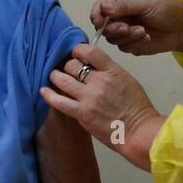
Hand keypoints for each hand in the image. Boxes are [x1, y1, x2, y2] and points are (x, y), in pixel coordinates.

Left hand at [40, 43, 165, 170]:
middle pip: (73, 65)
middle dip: (67, 65)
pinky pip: (59, 102)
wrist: (139, 132)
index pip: (90, 51)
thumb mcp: (127, 80)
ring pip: (63, 79)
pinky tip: (43, 91)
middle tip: (66, 70)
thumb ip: (109, 72)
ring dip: (56, 76)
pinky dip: (49, 95)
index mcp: (113, 71)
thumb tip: (92, 68)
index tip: (76, 54)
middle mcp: (99, 81)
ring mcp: (89, 98)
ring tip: (54, 76)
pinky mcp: (82, 114)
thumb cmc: (137, 108)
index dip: (78, 50)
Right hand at [90, 0, 182, 56]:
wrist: (181, 28)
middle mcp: (119, 17)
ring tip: (143, 31)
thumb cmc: (164, 10)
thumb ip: (122, 6)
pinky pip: (124, 48)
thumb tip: (104, 9)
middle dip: (115, 29)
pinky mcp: (131, 44)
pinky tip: (147, 37)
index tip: (101, 22)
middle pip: (103, 27)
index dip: (97, 17)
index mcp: (119, 2)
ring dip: (127, 36)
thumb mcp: (143, 3)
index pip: (98, 9)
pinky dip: (135, 43)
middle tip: (127, 28)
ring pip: (113, 40)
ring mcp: (124, 32)